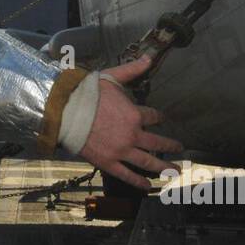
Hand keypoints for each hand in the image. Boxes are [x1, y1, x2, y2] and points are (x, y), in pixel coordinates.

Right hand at [78, 56, 181, 189]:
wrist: (66, 112)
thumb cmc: (87, 93)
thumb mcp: (111, 77)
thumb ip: (131, 70)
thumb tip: (148, 58)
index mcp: (134, 114)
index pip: (153, 117)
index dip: (159, 117)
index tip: (162, 119)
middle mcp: (132, 135)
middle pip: (157, 143)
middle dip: (170, 145)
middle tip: (179, 148)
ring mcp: (121, 151)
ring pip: (147, 162)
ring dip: (163, 167)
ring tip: (174, 171)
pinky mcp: (108, 162)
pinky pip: (127, 175)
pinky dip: (138, 182)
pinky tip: (148, 187)